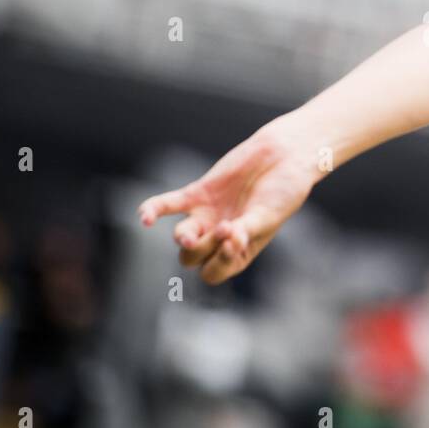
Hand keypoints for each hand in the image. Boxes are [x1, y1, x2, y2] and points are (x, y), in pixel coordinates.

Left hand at [137, 117, 320, 284]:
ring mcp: (205, 216)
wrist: (283, 155)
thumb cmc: (283, 190)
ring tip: (189, 233)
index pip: (214, 272)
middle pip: (193, 258)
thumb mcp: (268, 215)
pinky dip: (154, 210)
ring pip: (182, 236)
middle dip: (203, 248)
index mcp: (237, 251)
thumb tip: (228, 241)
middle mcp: (217, 238)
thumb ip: (247, 229)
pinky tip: (145, 218)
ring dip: (184, 237)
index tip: (234, 241)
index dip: (219, 263)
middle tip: (225, 227)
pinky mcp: (197, 193)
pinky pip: (169, 204)